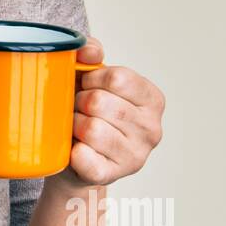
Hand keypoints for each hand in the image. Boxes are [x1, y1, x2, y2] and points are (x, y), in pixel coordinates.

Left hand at [51, 35, 164, 189]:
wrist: (76, 159)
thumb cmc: (87, 112)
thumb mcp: (93, 78)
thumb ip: (91, 53)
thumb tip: (87, 50)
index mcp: (152, 100)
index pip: (117, 78)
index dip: (92, 78)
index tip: (86, 85)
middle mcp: (152, 129)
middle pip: (99, 102)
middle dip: (78, 102)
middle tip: (78, 109)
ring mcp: (135, 156)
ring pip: (90, 129)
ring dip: (73, 125)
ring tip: (76, 127)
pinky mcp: (112, 176)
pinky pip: (83, 158)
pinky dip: (72, 151)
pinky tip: (75, 149)